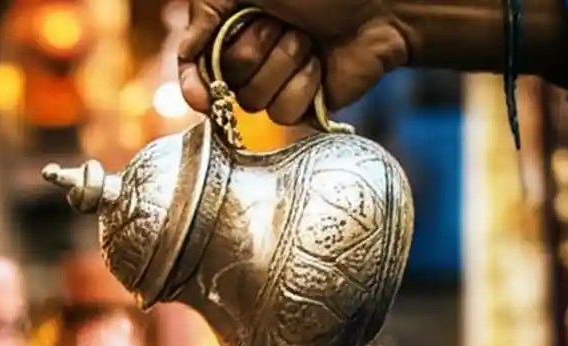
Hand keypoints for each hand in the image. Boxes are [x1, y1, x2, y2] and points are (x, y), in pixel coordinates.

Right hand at [177, 0, 412, 124]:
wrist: (380, 4)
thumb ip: (207, 10)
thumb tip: (186, 51)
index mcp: (233, 25)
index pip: (194, 64)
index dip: (193, 82)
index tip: (201, 96)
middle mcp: (250, 57)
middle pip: (226, 81)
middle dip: (257, 49)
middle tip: (284, 23)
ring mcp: (276, 83)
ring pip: (254, 100)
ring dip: (284, 63)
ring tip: (309, 41)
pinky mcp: (301, 105)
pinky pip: (282, 113)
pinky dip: (304, 85)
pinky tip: (321, 64)